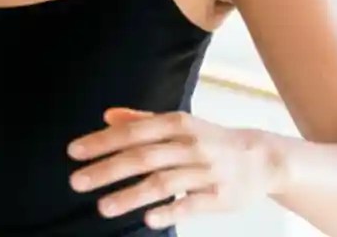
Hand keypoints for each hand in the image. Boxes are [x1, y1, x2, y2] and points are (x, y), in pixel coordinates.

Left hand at [68, 108, 281, 229]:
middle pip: (142, 158)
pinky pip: (192, 205)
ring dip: (131, 195)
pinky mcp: (221, 197)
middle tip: (76, 182)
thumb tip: (106, 116)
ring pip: (163, 183)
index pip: (132, 132)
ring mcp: (207, 171)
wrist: (263, 159)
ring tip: (102, 207)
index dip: (102, 142)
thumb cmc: (210, 140)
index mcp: (176, 124)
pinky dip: (170, 211)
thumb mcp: (178, 123)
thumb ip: (141, 120)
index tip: (73, 153)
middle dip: (107, 170)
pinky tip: (147, 220)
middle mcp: (190, 145)